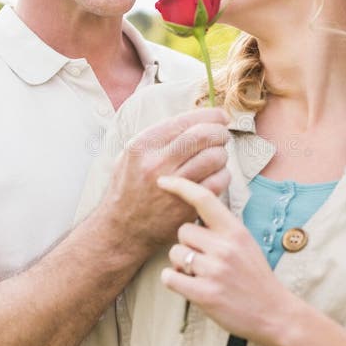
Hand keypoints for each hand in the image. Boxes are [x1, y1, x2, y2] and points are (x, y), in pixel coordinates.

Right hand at [102, 109, 230, 248]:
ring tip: (217, 157)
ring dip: (222, 154)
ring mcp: (174, 185)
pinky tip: (216, 176)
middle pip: (204, 136)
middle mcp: (157, 163)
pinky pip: (219, 181)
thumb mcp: (129, 155)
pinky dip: (223, 175)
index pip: (184, 121)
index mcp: (143, 146)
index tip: (220, 117)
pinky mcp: (187, 204)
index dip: (209, 116)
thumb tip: (194, 120)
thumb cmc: (128, 188)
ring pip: (215, 157)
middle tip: (222, 136)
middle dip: (220, 132)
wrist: (122, 229)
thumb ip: (157, 137)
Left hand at [157, 175, 291, 343]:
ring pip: (174, 253)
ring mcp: (215, 271)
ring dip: (179, 264)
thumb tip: (194, 212)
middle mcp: (225, 247)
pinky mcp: (205, 294)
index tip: (163, 181)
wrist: (274, 313)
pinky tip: (188, 285)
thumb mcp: (245, 244)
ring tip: (198, 274)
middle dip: (186, 244)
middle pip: (183, 230)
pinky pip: (169, 277)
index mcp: (235, 231)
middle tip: (202, 259)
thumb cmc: (256, 277)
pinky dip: (173, 280)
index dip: (180, 186)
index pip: (203, 198)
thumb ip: (222, 229)